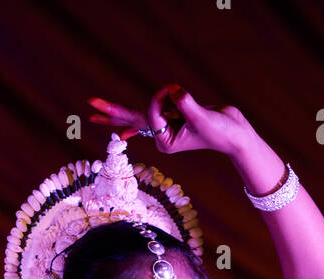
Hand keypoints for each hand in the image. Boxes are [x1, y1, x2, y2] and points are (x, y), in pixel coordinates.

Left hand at [88, 86, 252, 157]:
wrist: (234, 133)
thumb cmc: (220, 131)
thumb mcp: (201, 118)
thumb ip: (185, 104)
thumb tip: (173, 90)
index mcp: (165, 142)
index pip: (151, 116)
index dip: (158, 100)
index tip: (173, 91)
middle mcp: (162, 137)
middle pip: (132, 120)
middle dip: (111, 113)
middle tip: (89, 104)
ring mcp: (166, 127)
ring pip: (138, 117)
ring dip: (117, 114)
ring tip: (95, 109)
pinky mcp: (173, 117)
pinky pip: (150, 114)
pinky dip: (134, 120)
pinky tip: (122, 130)